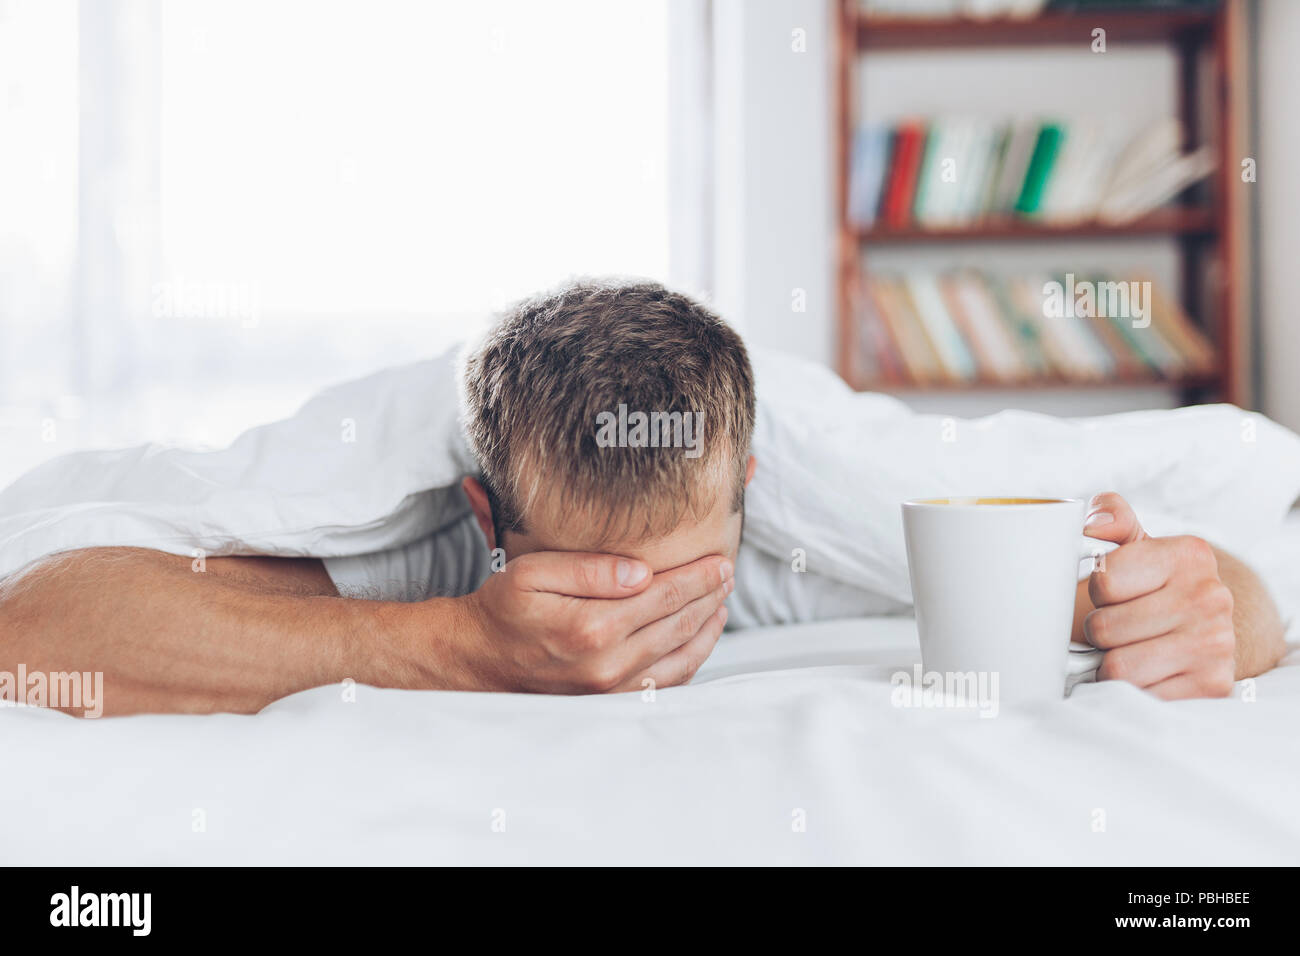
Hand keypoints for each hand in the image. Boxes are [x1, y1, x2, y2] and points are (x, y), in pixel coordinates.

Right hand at [454, 551, 733, 693]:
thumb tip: (641, 572)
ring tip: (721, 604)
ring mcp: (611, 688)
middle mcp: (608, 663)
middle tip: (727, 575)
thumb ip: (588, 569)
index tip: (720, 561)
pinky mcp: (609, 702)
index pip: (664, 595)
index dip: (698, 577)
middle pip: (678, 624)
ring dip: (707, 630)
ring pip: (680, 659)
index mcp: (592, 626)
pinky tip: (697, 641)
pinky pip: (664, 685)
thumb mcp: (533, 572)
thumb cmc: (503, 610)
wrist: (478, 659)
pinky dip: (690, 662)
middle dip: (709, 597)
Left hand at [1082, 492, 1235, 698]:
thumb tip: (1093, 524)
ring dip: (1109, 665)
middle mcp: (1212, 598)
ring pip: (1117, 668)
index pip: (1104, 579)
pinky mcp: (1212, 686)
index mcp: (1189, 554)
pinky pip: (1138, 697)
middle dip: (1099, 631)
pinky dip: (1130, 691)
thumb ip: (1109, 517)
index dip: (1096, 590)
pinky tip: (1146, 673)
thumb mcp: (1134, 544)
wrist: (1202, 630)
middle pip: (1103, 628)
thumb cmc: (1152, 587)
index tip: (1112, 591)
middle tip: (1117, 626)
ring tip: (1128, 649)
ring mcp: (1216, 645)